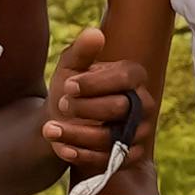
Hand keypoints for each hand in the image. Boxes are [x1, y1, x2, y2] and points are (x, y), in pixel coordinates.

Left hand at [42, 26, 149, 173]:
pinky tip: (62, 148)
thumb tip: (94, 33)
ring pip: (112, 138)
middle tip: (61, 105)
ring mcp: (141, 132)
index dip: (95, 83)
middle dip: (84, 108)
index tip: (68, 86)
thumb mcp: (70, 68)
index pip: (125, 77)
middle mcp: (145, 103)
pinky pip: (110, 160)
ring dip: (76, 134)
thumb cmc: (70, 89)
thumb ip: (81, 51)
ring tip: (49, 129)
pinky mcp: (132, 156)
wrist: (64, 121)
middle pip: (118, 108)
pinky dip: (83, 155)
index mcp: (134, 76)